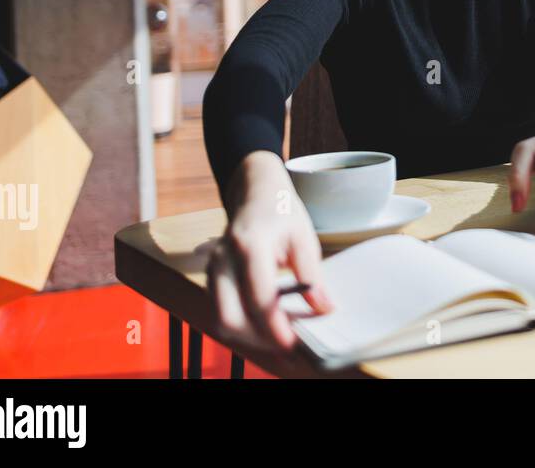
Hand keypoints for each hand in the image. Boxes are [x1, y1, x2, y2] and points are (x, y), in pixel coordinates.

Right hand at [207, 151, 334, 359]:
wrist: (254, 191)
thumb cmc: (280, 211)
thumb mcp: (304, 237)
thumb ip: (312, 275)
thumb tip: (324, 308)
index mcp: (249, 245)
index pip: (257, 297)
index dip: (274, 326)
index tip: (293, 342)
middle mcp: (222, 259)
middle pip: (230, 317)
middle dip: (259, 337)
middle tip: (290, 342)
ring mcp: (211, 268)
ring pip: (222, 319)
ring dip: (250, 334)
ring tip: (282, 333)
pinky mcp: (210, 278)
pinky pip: (221, 311)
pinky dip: (243, 324)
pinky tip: (267, 322)